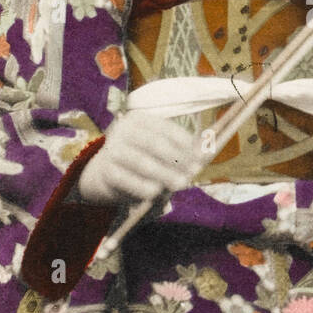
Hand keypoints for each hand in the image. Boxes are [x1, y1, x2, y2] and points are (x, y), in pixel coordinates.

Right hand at [77, 110, 196, 204]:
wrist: (107, 173)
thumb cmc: (142, 158)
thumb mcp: (158, 149)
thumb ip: (180, 150)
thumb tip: (205, 152)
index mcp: (138, 119)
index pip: (166, 128)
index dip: (185, 143)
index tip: (200, 157)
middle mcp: (123, 130)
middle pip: (155, 144)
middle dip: (178, 159)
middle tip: (194, 172)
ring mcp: (112, 150)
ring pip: (143, 163)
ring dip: (166, 174)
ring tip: (182, 183)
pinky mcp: (107, 171)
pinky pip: (130, 180)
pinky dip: (145, 187)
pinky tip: (158, 192)